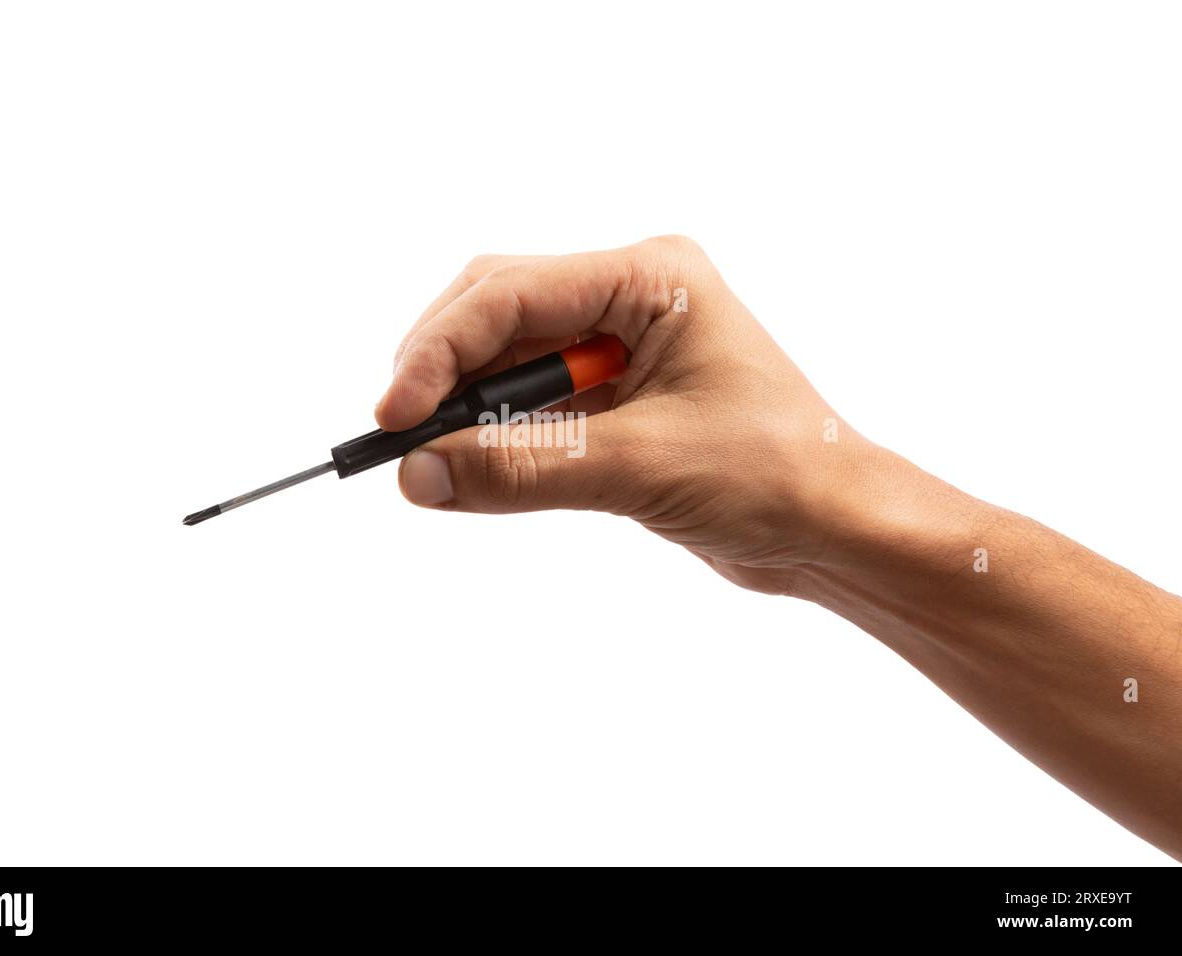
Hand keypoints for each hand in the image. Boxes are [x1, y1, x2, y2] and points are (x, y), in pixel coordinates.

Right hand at [376, 236, 875, 594]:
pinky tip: (473, 467)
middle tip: (400, 435)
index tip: (395, 415)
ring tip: (431, 461)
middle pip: (496, 311)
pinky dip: (493, 435)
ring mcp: (618, 347)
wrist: (833, 529)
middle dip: (442, 369)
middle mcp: (629, 299)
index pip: (512, 293)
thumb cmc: (774, 477)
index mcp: (650, 279)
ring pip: (505, 359)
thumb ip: (523, 469)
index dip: (441, 350)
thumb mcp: (640, 468)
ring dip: (464, 407)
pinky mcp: (611, 398)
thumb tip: (421, 474)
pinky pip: (527, 405)